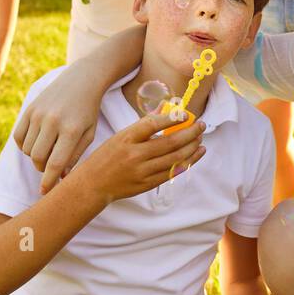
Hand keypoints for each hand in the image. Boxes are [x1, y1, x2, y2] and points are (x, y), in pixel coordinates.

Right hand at [13, 60, 114, 191]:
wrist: (81, 80)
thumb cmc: (88, 111)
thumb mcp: (89, 133)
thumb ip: (75, 156)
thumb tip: (60, 177)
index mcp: (71, 130)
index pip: (55, 163)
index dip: (49, 181)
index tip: (44, 192)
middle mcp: (52, 121)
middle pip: (38, 158)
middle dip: (42, 169)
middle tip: (49, 168)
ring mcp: (38, 114)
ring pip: (28, 149)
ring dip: (35, 157)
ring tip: (48, 151)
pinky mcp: (29, 109)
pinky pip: (18, 137)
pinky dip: (24, 145)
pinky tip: (36, 142)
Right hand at [79, 110, 207, 202]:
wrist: (93, 184)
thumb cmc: (107, 156)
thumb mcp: (120, 136)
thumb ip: (143, 126)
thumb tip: (165, 110)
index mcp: (126, 138)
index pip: (152, 124)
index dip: (171, 118)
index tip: (185, 115)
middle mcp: (135, 155)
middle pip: (170, 142)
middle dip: (190, 133)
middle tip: (201, 125)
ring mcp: (142, 171)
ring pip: (175, 158)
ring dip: (192, 148)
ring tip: (201, 139)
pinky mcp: (147, 184)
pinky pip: (172, 173)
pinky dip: (187, 163)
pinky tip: (196, 154)